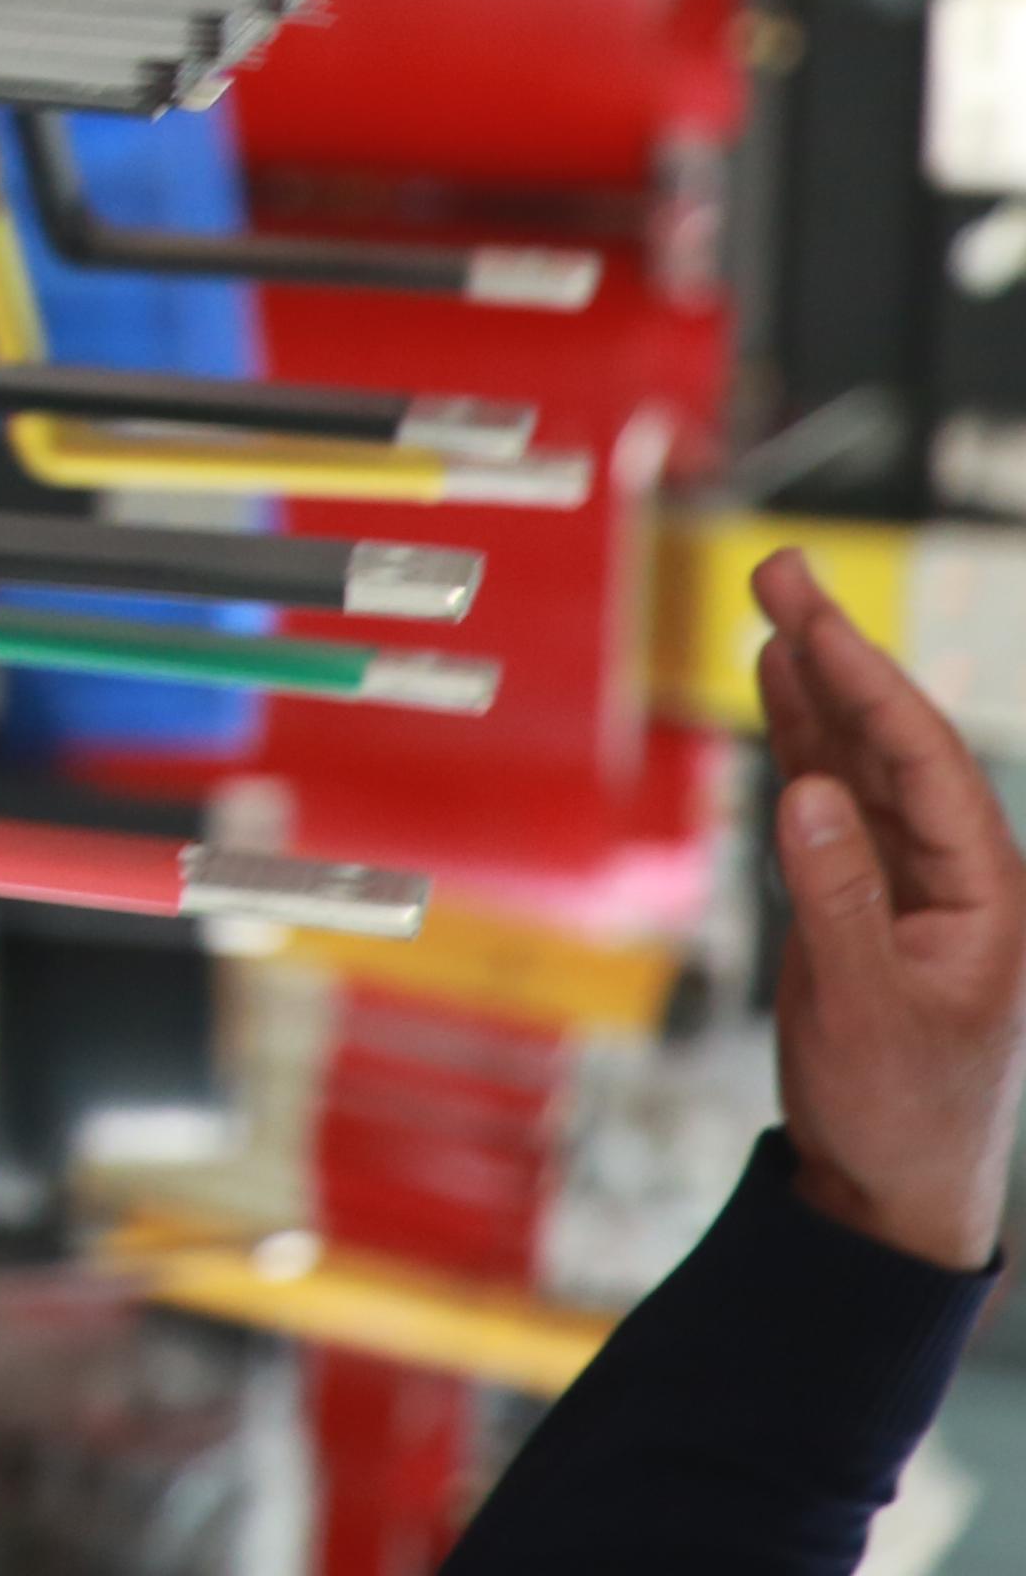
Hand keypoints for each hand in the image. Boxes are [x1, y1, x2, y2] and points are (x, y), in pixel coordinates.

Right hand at [756, 547, 1025, 1270]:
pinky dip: (801, 741)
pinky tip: (779, 690)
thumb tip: (809, 794)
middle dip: (841, 656)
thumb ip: (839, 899)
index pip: (926, 765)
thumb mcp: (865, 1009)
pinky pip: (830, 801)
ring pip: (859, 762)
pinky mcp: (860, 901)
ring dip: (816, 685)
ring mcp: (906, 885)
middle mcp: (955, 876)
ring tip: (776, 607)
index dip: (868, 686)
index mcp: (987, 897)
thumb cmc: (901, 1113)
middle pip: (894, 743)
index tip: (814, 621)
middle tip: (783, 574)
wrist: (889, 1188)